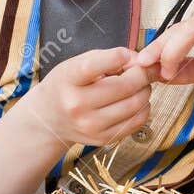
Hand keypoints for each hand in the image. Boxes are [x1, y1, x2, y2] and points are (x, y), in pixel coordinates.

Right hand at [7, 46, 153, 148]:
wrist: (49, 119)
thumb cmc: (66, 85)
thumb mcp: (76, 64)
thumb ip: (107, 57)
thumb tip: (140, 61)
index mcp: (68, 80)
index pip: (93, 67)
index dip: (116, 57)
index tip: (127, 55)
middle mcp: (77, 105)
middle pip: (124, 86)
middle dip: (142, 74)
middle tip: (143, 70)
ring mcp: (91, 125)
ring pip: (136, 104)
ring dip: (145, 90)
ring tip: (139, 85)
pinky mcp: (103, 139)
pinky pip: (137, 121)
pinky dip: (143, 107)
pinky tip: (134, 100)